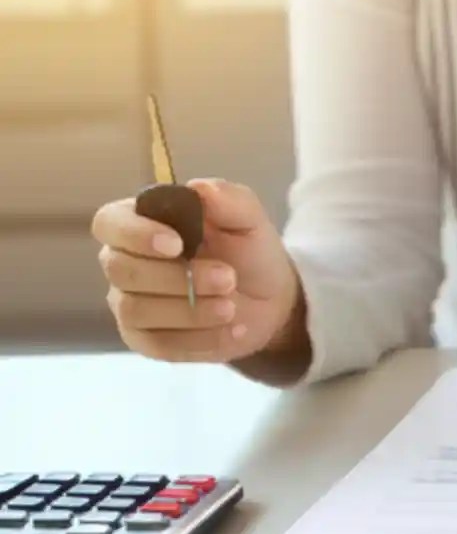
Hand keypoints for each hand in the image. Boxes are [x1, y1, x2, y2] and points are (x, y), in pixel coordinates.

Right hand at [92, 179, 299, 363]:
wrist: (270, 300)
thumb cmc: (249, 252)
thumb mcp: (250, 221)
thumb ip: (229, 200)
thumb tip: (199, 188)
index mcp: (142, 223)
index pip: (110, 222)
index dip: (135, 234)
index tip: (176, 243)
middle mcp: (125, 262)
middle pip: (121, 270)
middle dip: (176, 277)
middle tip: (228, 278)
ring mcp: (130, 304)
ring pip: (136, 309)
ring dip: (189, 310)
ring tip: (232, 307)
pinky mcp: (146, 340)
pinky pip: (158, 345)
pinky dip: (200, 339)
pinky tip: (233, 330)